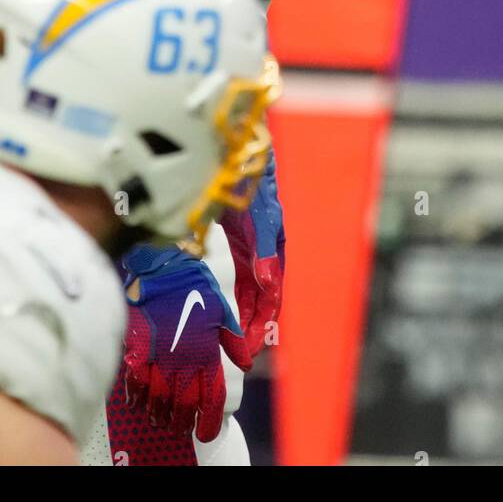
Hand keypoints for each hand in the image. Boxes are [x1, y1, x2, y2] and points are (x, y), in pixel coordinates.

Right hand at [113, 244, 250, 441]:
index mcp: (206, 353)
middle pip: (182, 406)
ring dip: (159, 414)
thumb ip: (233, 340)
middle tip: (181, 428)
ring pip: (158, 399)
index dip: (210, 421)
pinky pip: (134, 381)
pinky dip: (136, 396)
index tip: (206, 432)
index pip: (211, 399)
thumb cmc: (196, 284)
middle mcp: (182, 361)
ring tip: (160, 419)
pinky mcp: (137, 348)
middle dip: (182, 422)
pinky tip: (137, 401)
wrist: (163, 264)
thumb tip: (246, 363)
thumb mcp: (222, 309)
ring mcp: (158, 357)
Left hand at [221, 151, 284, 356]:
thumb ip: (264, 251)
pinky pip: (240, 272)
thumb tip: (269, 285)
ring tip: (234, 342)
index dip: (261, 323)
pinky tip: (229, 311)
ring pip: (250, 288)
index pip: (270, 294)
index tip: (249, 350)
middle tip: (240, 355)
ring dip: (244, 315)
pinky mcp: (237, 236)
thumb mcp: (259, 216)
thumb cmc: (251, 177)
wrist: (235, 146)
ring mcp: (251, 242)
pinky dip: (236, 294)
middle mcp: (264, 247)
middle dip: (252, 326)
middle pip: (261, 296)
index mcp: (273, 243)